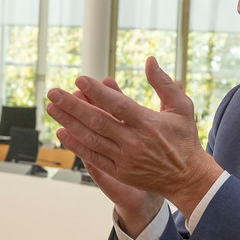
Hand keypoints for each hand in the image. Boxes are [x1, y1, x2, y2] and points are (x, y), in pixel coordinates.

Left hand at [46, 57, 222, 219]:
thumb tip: (149, 60)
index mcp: (148, 123)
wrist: (187, 178)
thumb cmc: (184, 139)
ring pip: (91, 139)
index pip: (118, 105)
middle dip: (72, 106)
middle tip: (53, 92)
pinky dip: (76, 145)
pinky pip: (93, 157)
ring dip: (69, 123)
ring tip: (52, 108)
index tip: (79, 80)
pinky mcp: (119, 172)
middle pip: (98, 121)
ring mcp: (124, 159)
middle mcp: (134, 142)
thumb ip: (164, 84)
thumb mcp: (182, 108)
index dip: (97, 93)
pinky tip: (62, 132)